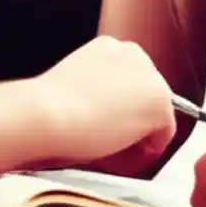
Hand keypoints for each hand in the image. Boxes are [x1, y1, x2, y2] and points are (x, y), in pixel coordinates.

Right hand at [29, 36, 175, 172]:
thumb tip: (106, 122)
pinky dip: (146, 152)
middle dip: (132, 123)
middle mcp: (133, 54)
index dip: (119, 110)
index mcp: (108, 48)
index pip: (128, 81)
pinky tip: (120, 159)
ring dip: (137, 137)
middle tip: (110, 148)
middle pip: (146, 96)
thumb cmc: (42, 111)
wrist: (42, 114)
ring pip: (155, 115)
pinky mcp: (160, 102)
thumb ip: (96, 97)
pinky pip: (163, 135)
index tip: (105, 130)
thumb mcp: (72, 92)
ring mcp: (151, 77)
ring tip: (111, 156)